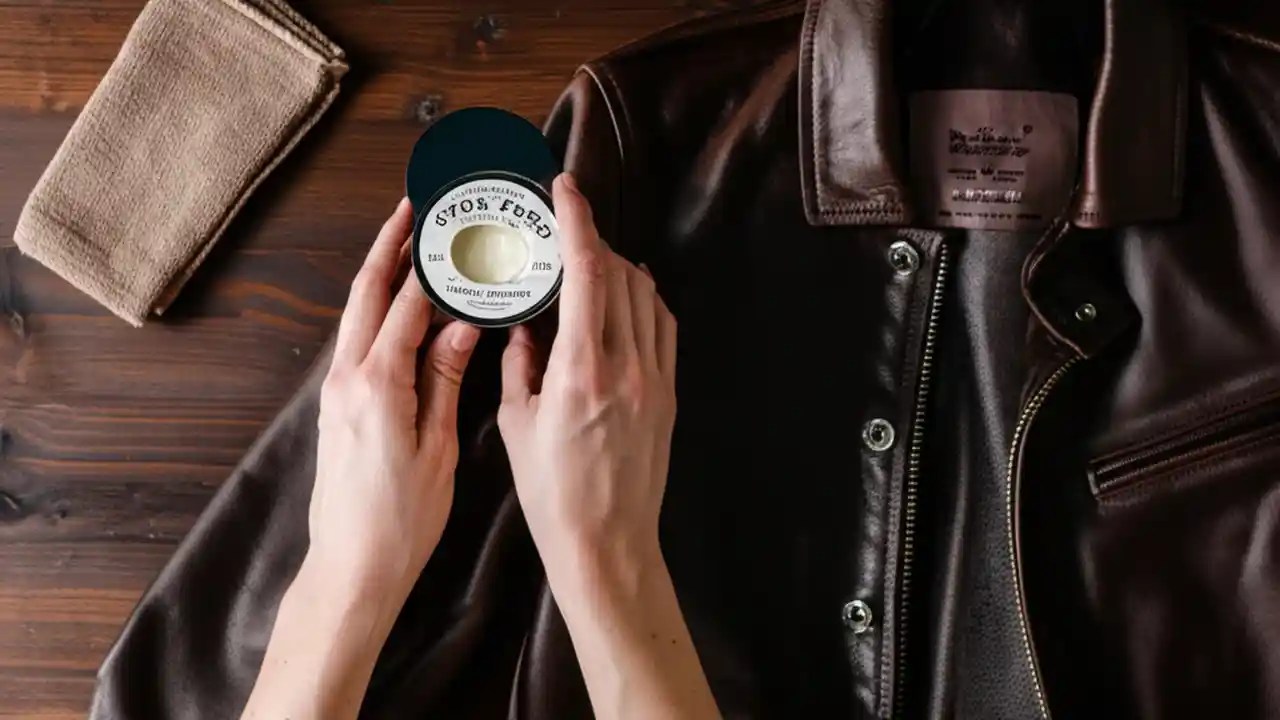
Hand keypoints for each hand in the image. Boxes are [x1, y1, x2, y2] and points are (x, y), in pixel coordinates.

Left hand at [243, 197, 479, 719]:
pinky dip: (376, 307)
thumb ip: (445, 380)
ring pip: (356, 312)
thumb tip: (462, 324)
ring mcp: (336, 389)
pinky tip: (398, 302)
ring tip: (408, 238)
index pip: (409, 304)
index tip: (454, 224)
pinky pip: (356, 338)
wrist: (351, 566)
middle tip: (415, 203)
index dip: (433, 261)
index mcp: (379, 384)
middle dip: (391, 243)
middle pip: (368, 292)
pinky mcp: (337, 404)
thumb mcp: (437, 449)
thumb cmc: (401, 519)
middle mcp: (348, 377)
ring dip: (380, 270)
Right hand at [497, 173, 676, 574]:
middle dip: (593, 240)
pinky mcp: (669, 393)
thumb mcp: (517, 424)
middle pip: (619, 274)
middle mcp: (626, 366)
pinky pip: (664, 327)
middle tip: (566, 228)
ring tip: (590, 262)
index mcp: (581, 370)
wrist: (607, 542)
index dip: (577, 221)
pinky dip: (646, 299)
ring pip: (648, 295)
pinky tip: (626, 296)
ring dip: (620, 267)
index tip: (564, 190)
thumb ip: (521, 363)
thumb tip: (527, 325)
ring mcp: (655, 379)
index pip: (586, 273)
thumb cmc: (553, 492)